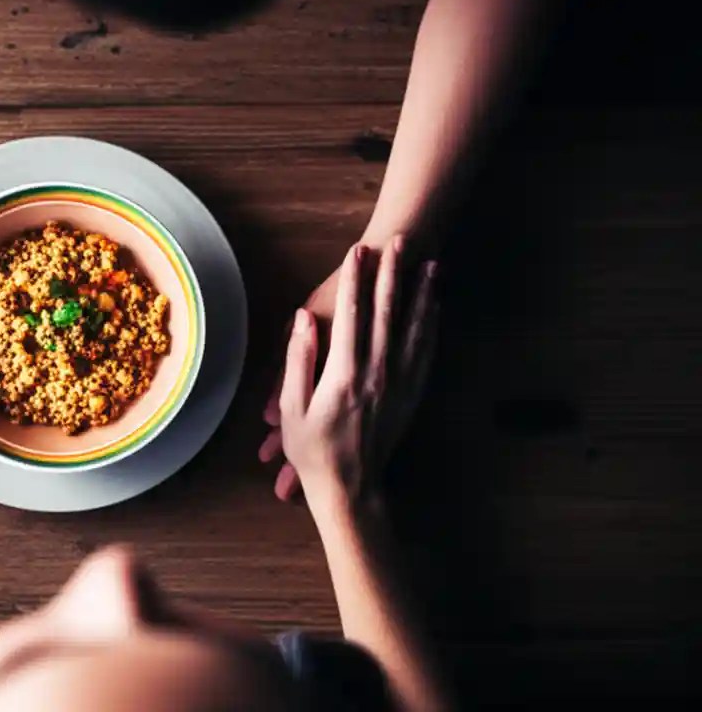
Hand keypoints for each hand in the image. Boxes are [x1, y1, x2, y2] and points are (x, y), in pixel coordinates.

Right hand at [273, 240, 436, 510]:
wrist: (350, 488)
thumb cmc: (313, 449)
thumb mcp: (293, 406)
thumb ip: (299, 358)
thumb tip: (303, 318)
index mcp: (343, 374)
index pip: (350, 315)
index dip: (354, 280)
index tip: (358, 251)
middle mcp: (377, 372)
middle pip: (387, 312)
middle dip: (393, 273)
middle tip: (400, 240)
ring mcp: (399, 383)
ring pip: (413, 328)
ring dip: (422, 293)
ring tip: (430, 262)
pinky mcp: (412, 394)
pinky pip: (425, 352)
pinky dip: (431, 325)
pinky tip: (436, 306)